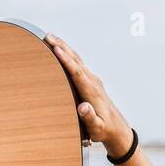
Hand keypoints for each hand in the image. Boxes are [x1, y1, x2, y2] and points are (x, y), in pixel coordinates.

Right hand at [44, 34, 133, 156]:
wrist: (117, 128)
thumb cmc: (103, 129)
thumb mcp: (97, 128)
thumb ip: (90, 118)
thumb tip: (83, 107)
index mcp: (92, 91)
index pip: (77, 72)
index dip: (66, 60)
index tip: (56, 49)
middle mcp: (93, 82)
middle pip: (76, 61)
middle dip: (62, 47)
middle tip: (48, 36)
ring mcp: (92, 79)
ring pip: (77, 60)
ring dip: (64, 47)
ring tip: (50, 37)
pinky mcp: (91, 81)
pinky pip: (78, 64)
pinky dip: (68, 55)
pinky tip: (61, 50)